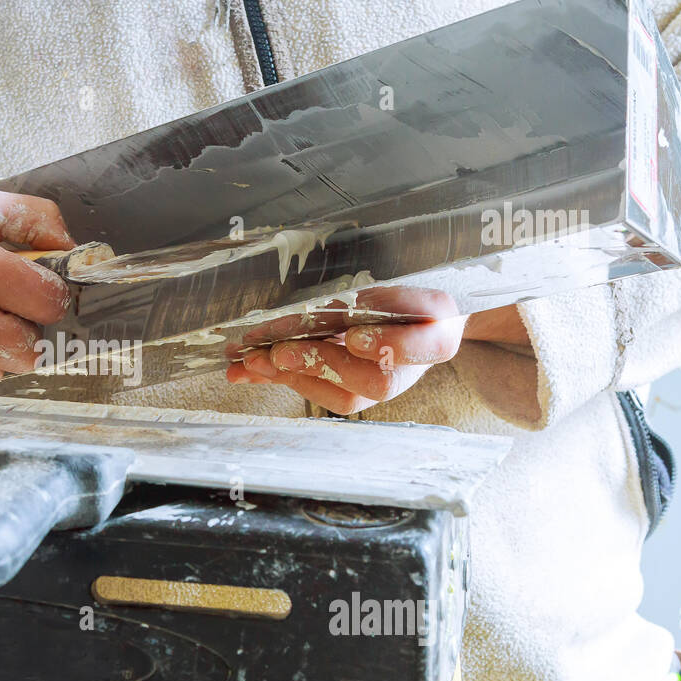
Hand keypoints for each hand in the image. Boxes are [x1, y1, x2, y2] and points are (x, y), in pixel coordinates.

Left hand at [225, 286, 464, 413]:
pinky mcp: (351, 393)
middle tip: (283, 352)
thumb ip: (385, 296)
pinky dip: (277, 379)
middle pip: (377, 380)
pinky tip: (242, 371)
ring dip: (294, 376)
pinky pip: (317, 394)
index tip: (356, 333)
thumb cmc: (408, 297)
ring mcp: (382, 385)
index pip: (430, 345)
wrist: (415, 323)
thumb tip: (345, 304)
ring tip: (254, 359)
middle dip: (326, 364)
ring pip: (345, 395)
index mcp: (438, 334)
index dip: (393, 344)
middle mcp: (412, 368)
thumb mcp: (405, 284)